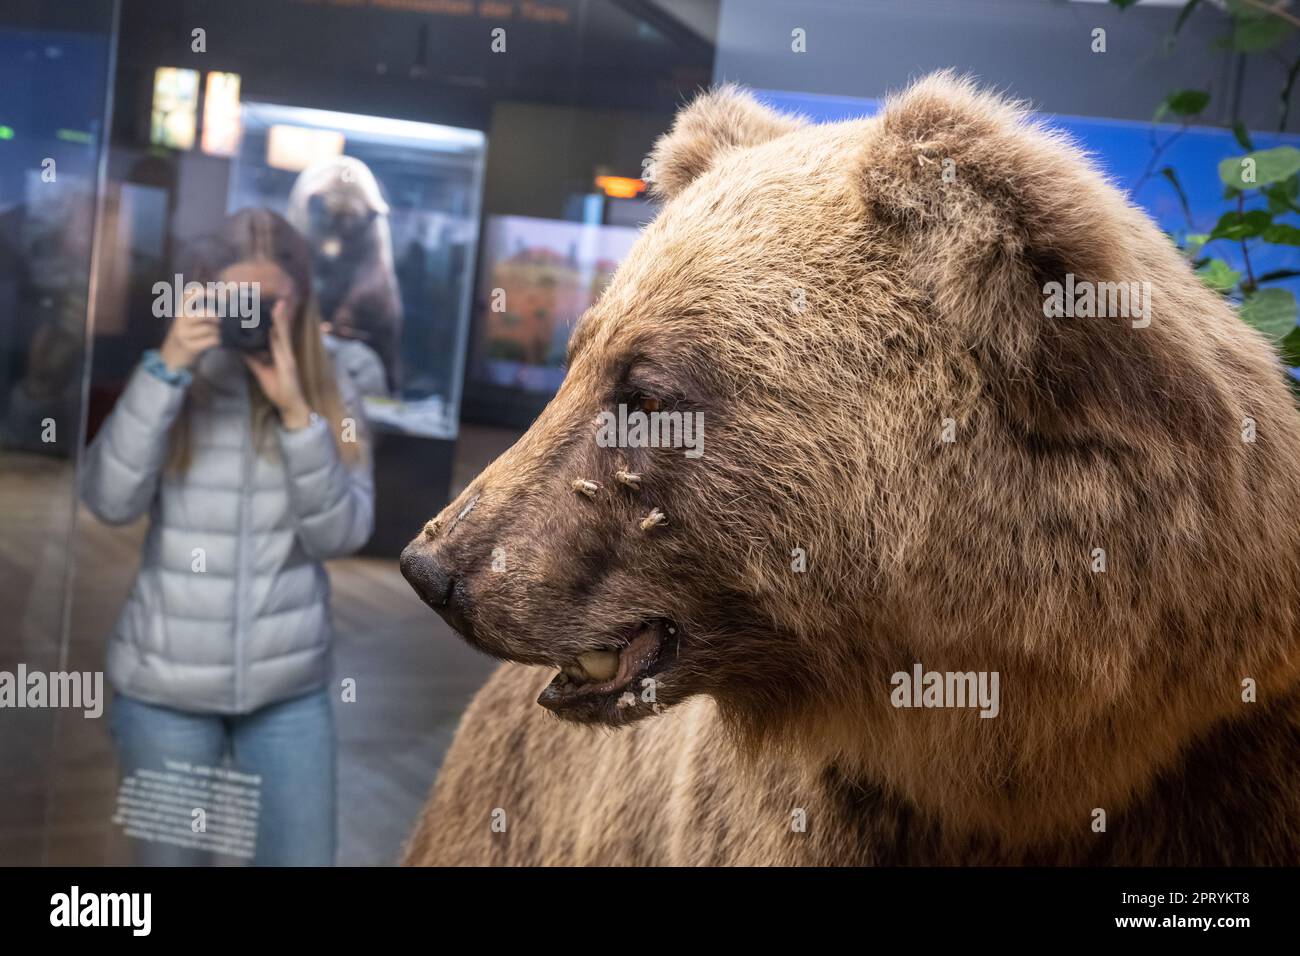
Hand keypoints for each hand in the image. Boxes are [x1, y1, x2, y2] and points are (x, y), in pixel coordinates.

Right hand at [159, 290, 219, 370]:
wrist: (175, 355)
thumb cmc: (191, 334)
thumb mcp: (194, 319)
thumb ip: (206, 309)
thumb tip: (228, 292)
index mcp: (182, 310)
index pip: (188, 294)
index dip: (204, 292)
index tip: (218, 296)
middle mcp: (180, 320)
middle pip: (203, 314)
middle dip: (215, 318)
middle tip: (218, 322)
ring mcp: (183, 334)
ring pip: (208, 328)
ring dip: (217, 332)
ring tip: (216, 334)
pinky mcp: (189, 346)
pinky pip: (210, 340)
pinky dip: (217, 340)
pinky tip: (216, 341)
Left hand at [244, 299, 311, 429]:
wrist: (290, 405)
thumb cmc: (277, 388)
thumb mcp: (259, 371)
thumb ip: (251, 358)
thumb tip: (237, 347)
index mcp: (279, 352)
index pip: (273, 331)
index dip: (271, 318)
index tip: (265, 304)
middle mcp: (285, 351)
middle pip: (280, 328)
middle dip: (276, 313)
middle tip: (273, 298)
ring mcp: (288, 356)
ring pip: (283, 333)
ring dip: (281, 318)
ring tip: (278, 304)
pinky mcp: (289, 362)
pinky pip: (283, 345)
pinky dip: (281, 333)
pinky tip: (277, 325)